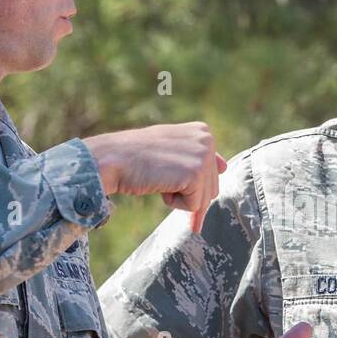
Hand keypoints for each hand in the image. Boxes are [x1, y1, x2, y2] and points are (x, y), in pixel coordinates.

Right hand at [83, 122, 226, 232]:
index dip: (192, 183)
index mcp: (203, 132)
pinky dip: (174, 203)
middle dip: (187, 192)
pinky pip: (194, 206)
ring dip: (179, 197)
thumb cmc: (135, 156)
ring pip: (204, 198)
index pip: (211, 171)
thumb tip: (224, 166)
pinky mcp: (195, 174)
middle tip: (159, 175)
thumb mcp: (171, 149)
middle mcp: (207, 140)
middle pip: (211, 187)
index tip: (169, 178)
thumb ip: (198, 156)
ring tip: (158, 177)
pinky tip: (159, 185)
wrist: (112, 159)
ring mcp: (203, 156)